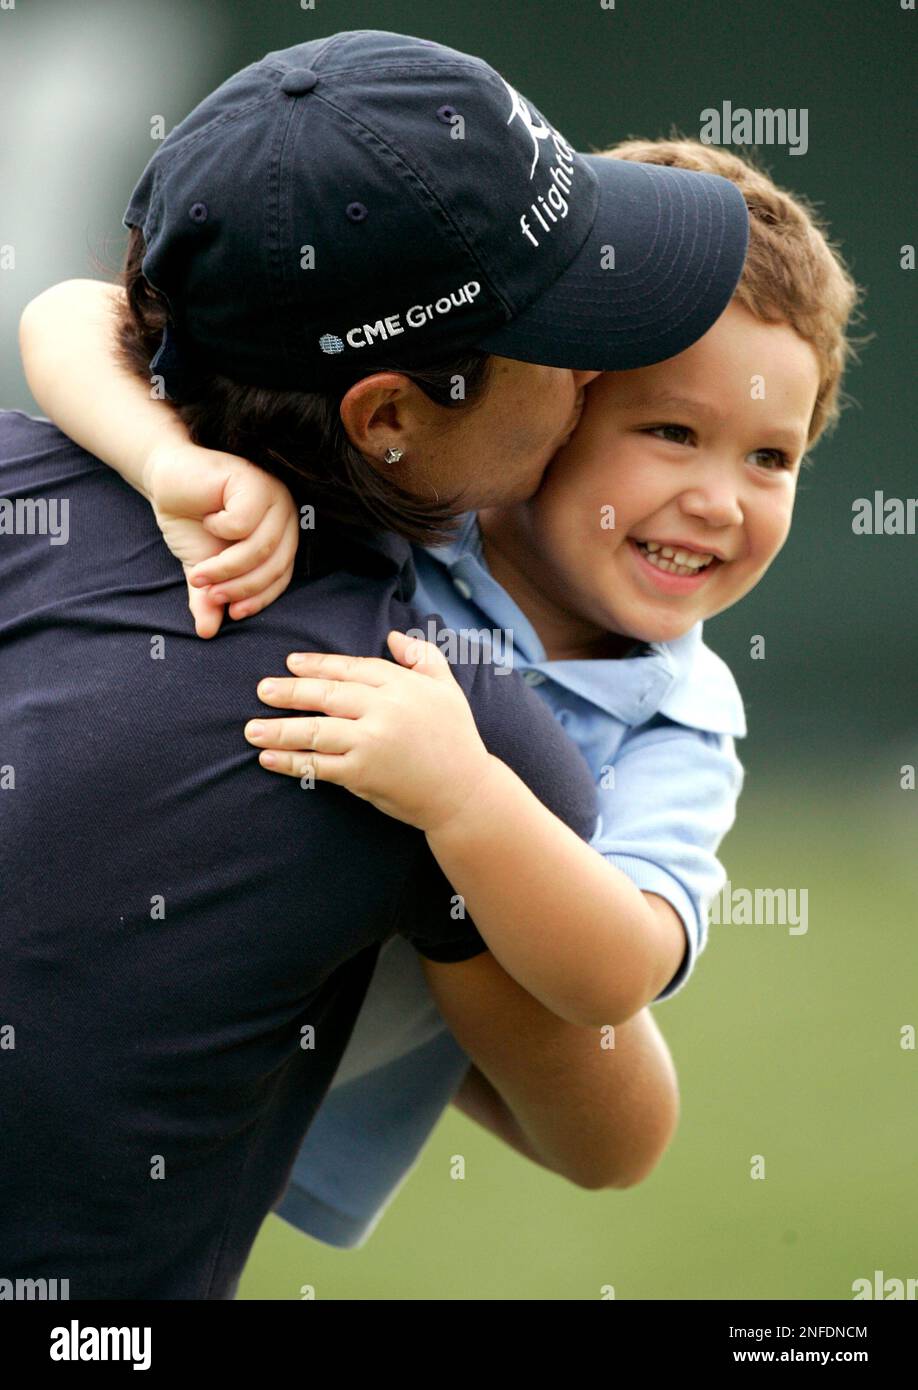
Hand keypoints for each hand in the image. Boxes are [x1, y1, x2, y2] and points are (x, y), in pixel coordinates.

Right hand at [144, 441, 299, 637]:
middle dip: (240, 586)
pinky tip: (207, 519)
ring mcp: (272, 495)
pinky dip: (220, 528)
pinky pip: (243, 520)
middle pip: (274, 564)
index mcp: (281, 536)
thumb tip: (206, 633)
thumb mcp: (202, 568)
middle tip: (210, 595)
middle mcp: (284, 515)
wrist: (165, 481)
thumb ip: (208, 599)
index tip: (231, 612)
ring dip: (226, 567)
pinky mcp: (254, 480)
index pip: (281, 577)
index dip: (259, 598)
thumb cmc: (190, 521)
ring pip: (261, 547)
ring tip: (199, 574)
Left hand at [243, 631, 499, 831]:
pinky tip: (269, 759)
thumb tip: (393, 636)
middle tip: (261, 690)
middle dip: (289, 692)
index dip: (318, 664)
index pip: (351, 668)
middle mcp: (383, 709)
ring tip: (251, 730)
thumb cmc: (457, 739)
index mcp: (402, 685)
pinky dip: (291, 762)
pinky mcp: (362, 773)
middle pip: (326, 695)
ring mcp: (371, 741)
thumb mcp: (446, 689)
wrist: (465, 793)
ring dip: (278, 729)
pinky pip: (318, 764)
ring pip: (315, 730)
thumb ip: (423, 657)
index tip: (291, 662)